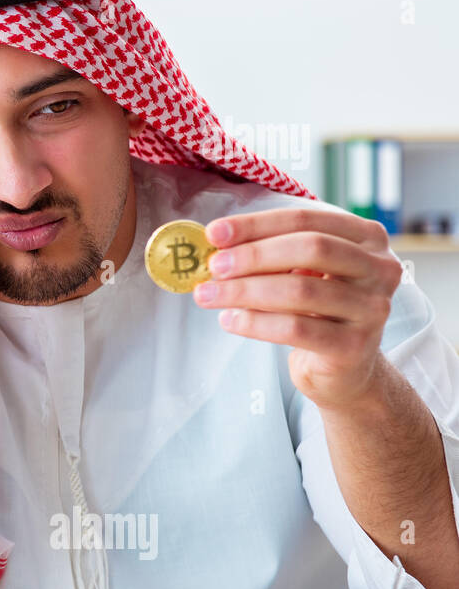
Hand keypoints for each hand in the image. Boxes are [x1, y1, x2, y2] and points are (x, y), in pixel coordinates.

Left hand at [193, 208, 403, 410]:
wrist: (344, 369)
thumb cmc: (316, 310)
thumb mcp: (301, 272)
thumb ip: (271, 253)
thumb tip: (216, 241)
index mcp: (367, 237)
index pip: (306, 219)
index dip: (257, 224)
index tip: (214, 232)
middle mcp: (380, 268)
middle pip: (310, 248)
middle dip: (253, 255)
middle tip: (213, 266)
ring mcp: (372, 308)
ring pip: (299, 290)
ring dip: (244, 291)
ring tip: (208, 295)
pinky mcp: (355, 345)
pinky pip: (295, 328)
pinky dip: (255, 323)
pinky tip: (229, 320)